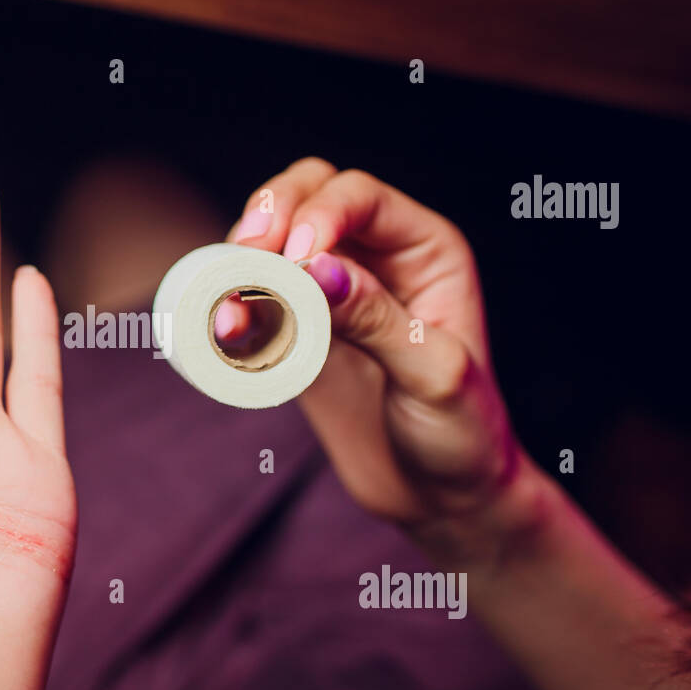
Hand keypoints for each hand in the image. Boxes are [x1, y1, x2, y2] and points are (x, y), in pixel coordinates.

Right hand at [222, 159, 536, 565]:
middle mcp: (378, 256)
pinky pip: (256, 293)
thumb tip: (314, 268)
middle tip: (248, 252)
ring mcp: (333, 290)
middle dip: (273, 212)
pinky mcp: (298, 330)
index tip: (295, 260)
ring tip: (231, 300)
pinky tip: (228, 326)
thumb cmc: (462, 437)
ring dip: (244, 255)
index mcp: (426, 250)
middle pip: (310, 191)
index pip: (361, 197)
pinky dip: (234, 300)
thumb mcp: (433, 376)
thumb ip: (375, 319)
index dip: (321, 214)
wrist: (442, 498)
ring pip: (276, 234)